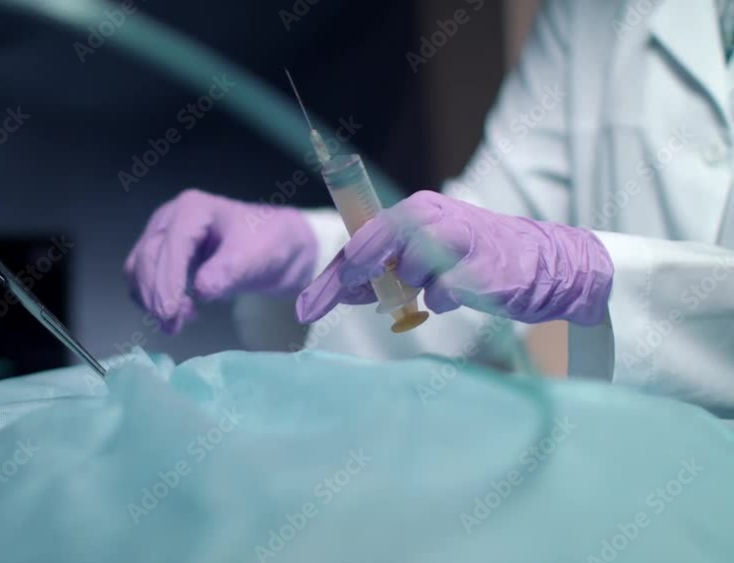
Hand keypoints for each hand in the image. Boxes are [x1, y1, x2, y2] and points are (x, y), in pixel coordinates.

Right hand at [125, 189, 316, 333]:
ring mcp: (163, 237)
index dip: (167, 281)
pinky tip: (180, 313)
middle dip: (156, 295)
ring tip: (178, 323)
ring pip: (139, 270)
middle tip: (172, 326)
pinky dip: (153, 299)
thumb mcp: (255, 256)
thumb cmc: (270, 246)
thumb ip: (228, 271)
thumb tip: (201, 290)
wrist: (279, 250)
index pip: (170, 246)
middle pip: (147, 258)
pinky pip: (143, 280)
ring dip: (151, 299)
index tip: (170, 313)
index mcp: (191, 209)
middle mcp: (170, 218)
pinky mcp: (162, 257)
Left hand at [296, 190, 613, 325]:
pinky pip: (444, 291)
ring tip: (430, 286)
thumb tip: (345, 290)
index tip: (305, 310)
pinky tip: (457, 295)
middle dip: (352, 273)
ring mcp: (460, 238)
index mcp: (416, 212)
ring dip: (410, 287)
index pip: (360, 242)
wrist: (547, 264)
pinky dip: (442, 299)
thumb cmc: (476, 261)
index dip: (330, 278)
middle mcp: (434, 216)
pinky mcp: (483, 266)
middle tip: (339, 297)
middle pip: (376, 241)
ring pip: (410, 266)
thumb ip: (388, 272)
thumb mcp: (426, 261)